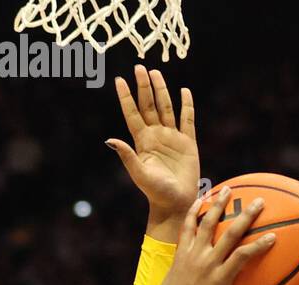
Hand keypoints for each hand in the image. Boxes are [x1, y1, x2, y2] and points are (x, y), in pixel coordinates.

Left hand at [107, 65, 198, 231]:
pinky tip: (184, 91)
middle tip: (139, 67)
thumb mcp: (139, 173)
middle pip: (149, 105)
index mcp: (142, 142)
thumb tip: (110, 139)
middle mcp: (156, 136)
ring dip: (161, 90)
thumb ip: (127, 155)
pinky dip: (187, 105)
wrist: (175, 202)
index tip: (119, 80)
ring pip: (166, 107)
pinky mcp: (188, 141)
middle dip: (144, 87)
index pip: (132, 114)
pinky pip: (188, 119)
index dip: (126, 97)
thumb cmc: (155, 192)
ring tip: (156, 73)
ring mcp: (172, 137)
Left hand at [156, 187, 280, 284]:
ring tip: (229, 189)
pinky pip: (186, 229)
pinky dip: (193, 213)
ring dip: (218, 206)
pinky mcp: (180, 255)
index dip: (259, 245)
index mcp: (220, 278)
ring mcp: (191, 257)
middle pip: (229, 234)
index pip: (243, 255)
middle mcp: (206, 263)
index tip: (273, 236)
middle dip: (245, 217)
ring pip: (205, 225)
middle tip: (259, 202)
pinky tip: (200, 199)